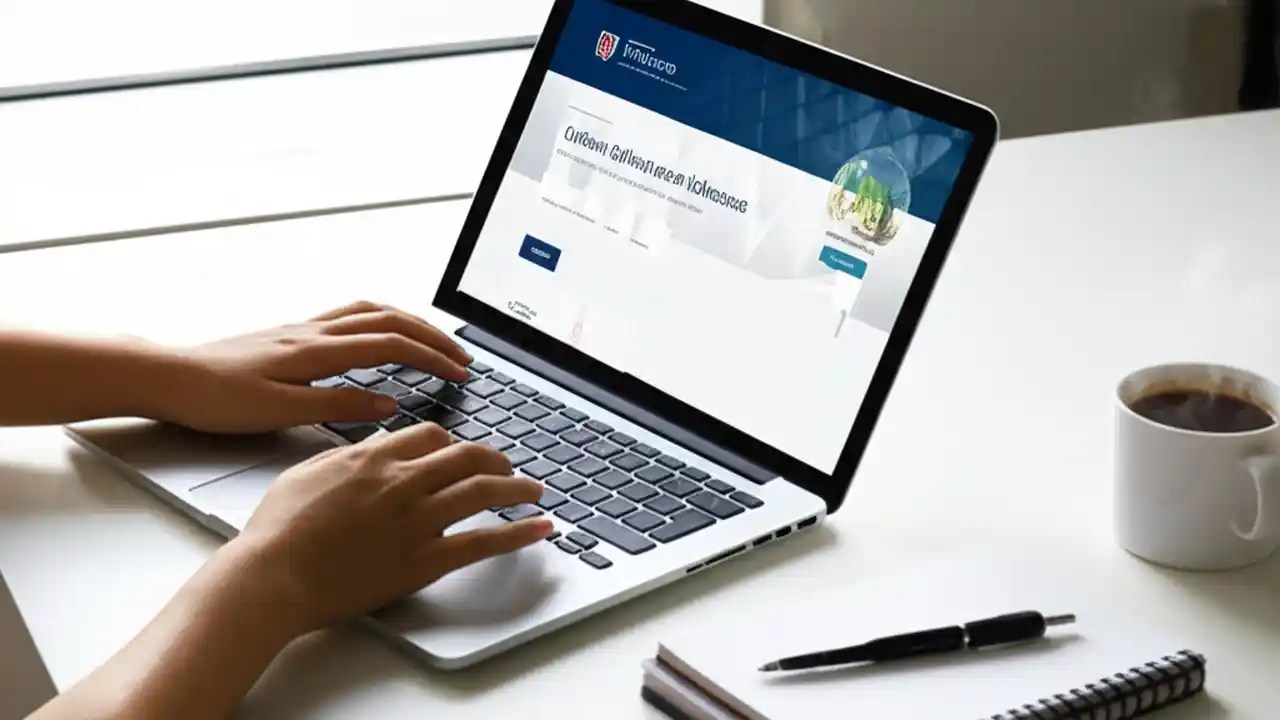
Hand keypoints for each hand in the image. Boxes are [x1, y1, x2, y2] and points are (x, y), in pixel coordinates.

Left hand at [154, 300, 471, 433]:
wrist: (168, 377)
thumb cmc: (216, 400)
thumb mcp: (281, 412)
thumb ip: (339, 406)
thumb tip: (389, 402)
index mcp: (317, 351)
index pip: (392, 346)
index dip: (432, 358)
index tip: (461, 373)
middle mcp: (314, 332)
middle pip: (390, 320)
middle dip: (433, 337)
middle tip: (462, 358)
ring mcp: (303, 328)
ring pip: (371, 312)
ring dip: (410, 323)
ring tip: (434, 342)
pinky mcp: (291, 334)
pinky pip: (349, 316)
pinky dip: (380, 321)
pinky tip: (381, 336)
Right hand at [232, 423, 553, 635]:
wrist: (272, 576)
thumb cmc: (277, 531)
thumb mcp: (306, 473)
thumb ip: (345, 457)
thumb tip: (369, 447)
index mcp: (373, 458)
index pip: (429, 435)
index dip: (450, 442)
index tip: (458, 452)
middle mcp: (402, 482)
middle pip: (465, 456)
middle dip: (493, 459)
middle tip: (506, 467)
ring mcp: (417, 520)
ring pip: (482, 491)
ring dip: (516, 488)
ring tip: (534, 490)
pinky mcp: (424, 560)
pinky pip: (483, 541)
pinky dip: (517, 533)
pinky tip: (538, 528)